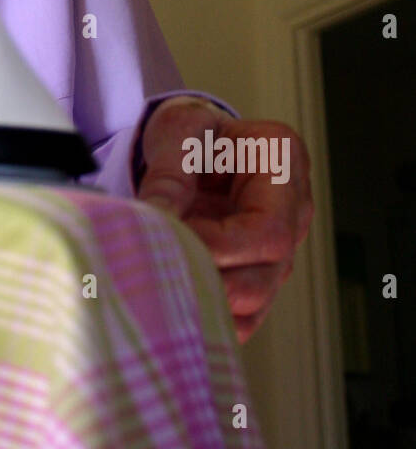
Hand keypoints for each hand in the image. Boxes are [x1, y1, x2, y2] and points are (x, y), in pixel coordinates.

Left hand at [137, 98, 312, 342]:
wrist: (195, 145)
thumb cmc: (194, 132)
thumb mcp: (179, 131)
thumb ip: (170, 173)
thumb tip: (155, 219)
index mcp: (283, 165)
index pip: (269, 232)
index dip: (220, 247)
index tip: (172, 236)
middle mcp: (293, 214)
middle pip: (263, 279)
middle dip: (204, 279)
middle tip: (155, 263)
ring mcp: (279, 252)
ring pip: (251, 307)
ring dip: (200, 299)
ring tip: (157, 275)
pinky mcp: (257, 277)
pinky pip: (238, 317)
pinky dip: (203, 313)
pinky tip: (167, 291)